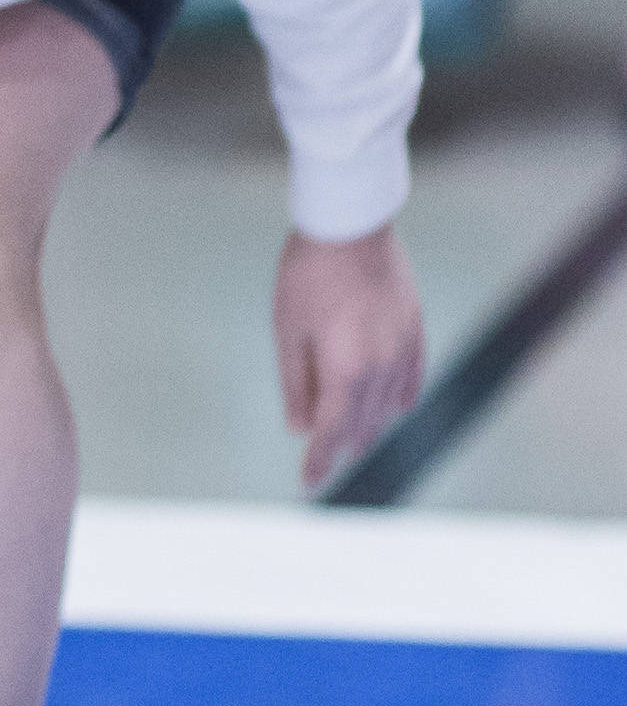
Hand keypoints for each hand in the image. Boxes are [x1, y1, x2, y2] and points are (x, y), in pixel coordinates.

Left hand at [274, 224, 424, 491]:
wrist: (350, 224)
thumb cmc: (308, 274)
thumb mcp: (288, 328)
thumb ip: (297, 382)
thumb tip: (300, 427)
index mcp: (347, 370)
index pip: (334, 431)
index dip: (319, 459)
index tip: (309, 481)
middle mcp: (382, 368)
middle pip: (363, 424)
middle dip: (342, 444)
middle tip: (323, 457)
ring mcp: (404, 349)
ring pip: (389, 407)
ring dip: (370, 424)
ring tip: (351, 433)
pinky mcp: (416, 329)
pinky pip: (412, 380)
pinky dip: (398, 399)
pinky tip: (390, 406)